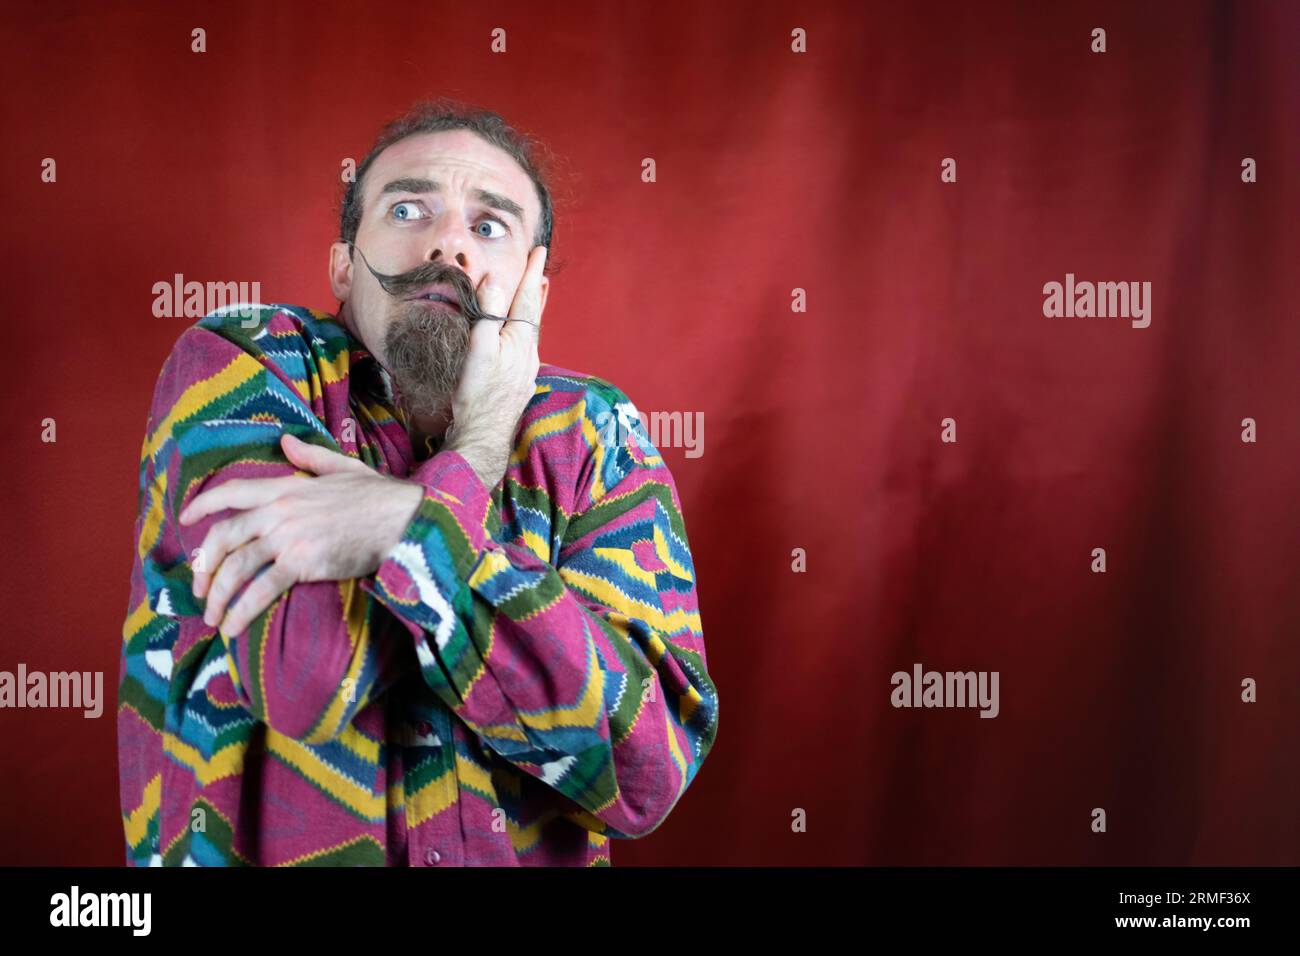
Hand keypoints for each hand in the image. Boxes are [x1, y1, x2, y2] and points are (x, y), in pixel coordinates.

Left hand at [179, 433, 423, 636]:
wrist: (403, 519)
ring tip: (212, 617)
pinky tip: (232, 628)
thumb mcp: (342, 467)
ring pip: (236, 568)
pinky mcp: (303, 563)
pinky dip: (241, 611)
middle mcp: (279, 511)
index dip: (202, 505)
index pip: (231, 492)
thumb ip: (309, 456)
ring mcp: (288, 537)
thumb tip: (285, 441)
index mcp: (286, 487)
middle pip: (224, 536)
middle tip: (198, 587)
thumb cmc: (380, 497)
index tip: (184, 520)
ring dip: (217, 596)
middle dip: (204, 565)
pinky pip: (260, 590)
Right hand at [445, 244, 546, 487]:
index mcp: (520, 339)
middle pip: (533, 312)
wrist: (484, 435)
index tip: (539, 250)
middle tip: (539, 266)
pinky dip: (523, 329)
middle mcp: (528, 352)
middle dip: (535, 287)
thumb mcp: (479, 348)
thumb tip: (496, 282)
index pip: (527, 297)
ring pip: (530, 329)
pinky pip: (524, 345)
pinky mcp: (519, 382)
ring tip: (534, 293)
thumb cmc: (478, 394)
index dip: (531, 272)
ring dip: (530, 308)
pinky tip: (519, 335)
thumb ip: (489, 314)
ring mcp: (525, 368)